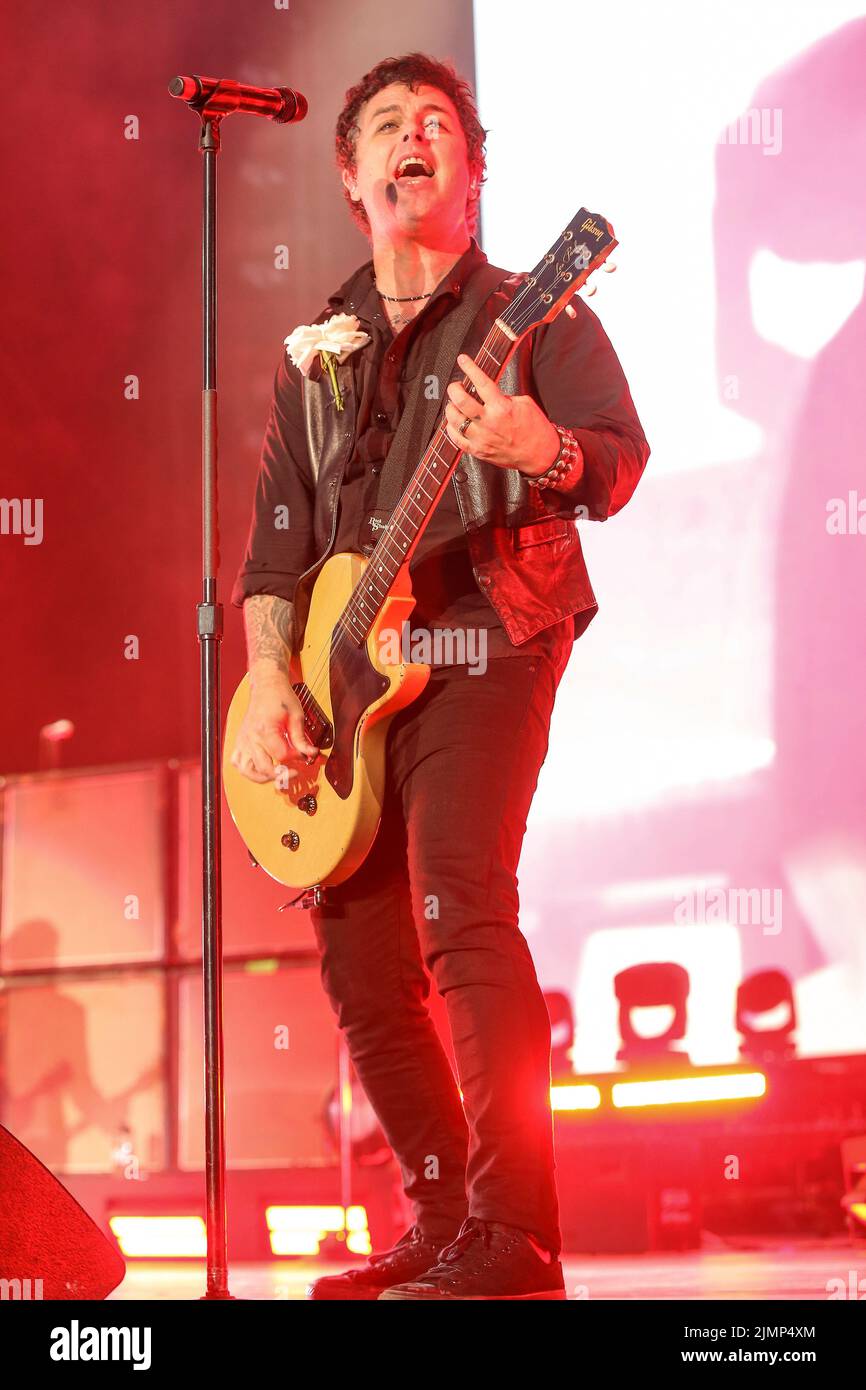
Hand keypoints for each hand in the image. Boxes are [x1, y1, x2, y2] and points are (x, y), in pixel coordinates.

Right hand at [230, 675, 319, 784]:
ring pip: (246, 770)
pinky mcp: (240, 741)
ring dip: (261, 778)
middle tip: (294, 773)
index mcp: (266, 730)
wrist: (266, 686)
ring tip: (275, 775)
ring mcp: (243, 740)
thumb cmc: (281, 698)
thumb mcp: (296, 716)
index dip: (296, 759)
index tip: (304, 755)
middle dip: (281, 774)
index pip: (281, 756)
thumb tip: (310, 754)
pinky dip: (246, 770)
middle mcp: (251, 738)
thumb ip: (301, 738)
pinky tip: (258, 769)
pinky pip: (236, 762)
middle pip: (264, 768)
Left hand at [443, 353, 560, 475]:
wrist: (540, 454)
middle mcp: (489, 423)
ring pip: (454, 420)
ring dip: (450, 408)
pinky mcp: (478, 451)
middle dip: (454, 389)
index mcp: (502, 408)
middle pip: (461, 401)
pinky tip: (453, 423)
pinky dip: (451, 429)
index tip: (463, 360)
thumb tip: (489, 393)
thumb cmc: (535, 430)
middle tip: (456, 386)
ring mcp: (482, 438)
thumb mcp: (524, 403)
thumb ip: (504, 397)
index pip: (481, 382)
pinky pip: (456, 439)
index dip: (469, 368)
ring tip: (454, 404)